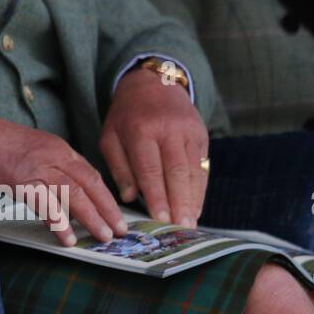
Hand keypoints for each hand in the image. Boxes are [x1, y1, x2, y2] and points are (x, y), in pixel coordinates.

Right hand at [0, 112, 126, 246]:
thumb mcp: (34, 148)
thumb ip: (53, 164)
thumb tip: (70, 190)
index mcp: (58, 148)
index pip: (90, 173)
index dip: (105, 195)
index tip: (114, 212)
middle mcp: (53, 156)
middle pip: (90, 184)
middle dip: (108, 209)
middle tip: (119, 229)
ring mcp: (38, 169)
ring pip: (75, 196)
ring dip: (92, 219)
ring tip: (102, 236)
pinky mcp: (22, 183)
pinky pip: (47, 207)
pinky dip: (60, 225)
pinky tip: (67, 238)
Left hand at [100, 66, 208, 227]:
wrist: (153, 84)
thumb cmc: (126, 117)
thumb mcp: (110, 136)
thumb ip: (117, 167)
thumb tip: (128, 197)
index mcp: (140, 130)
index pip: (150, 169)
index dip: (156, 196)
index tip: (160, 220)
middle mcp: (168, 130)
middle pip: (176, 172)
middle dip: (179, 202)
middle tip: (181, 228)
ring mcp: (188, 132)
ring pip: (193, 171)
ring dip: (193, 200)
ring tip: (190, 224)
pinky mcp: (202, 135)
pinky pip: (203, 167)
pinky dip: (200, 189)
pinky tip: (196, 207)